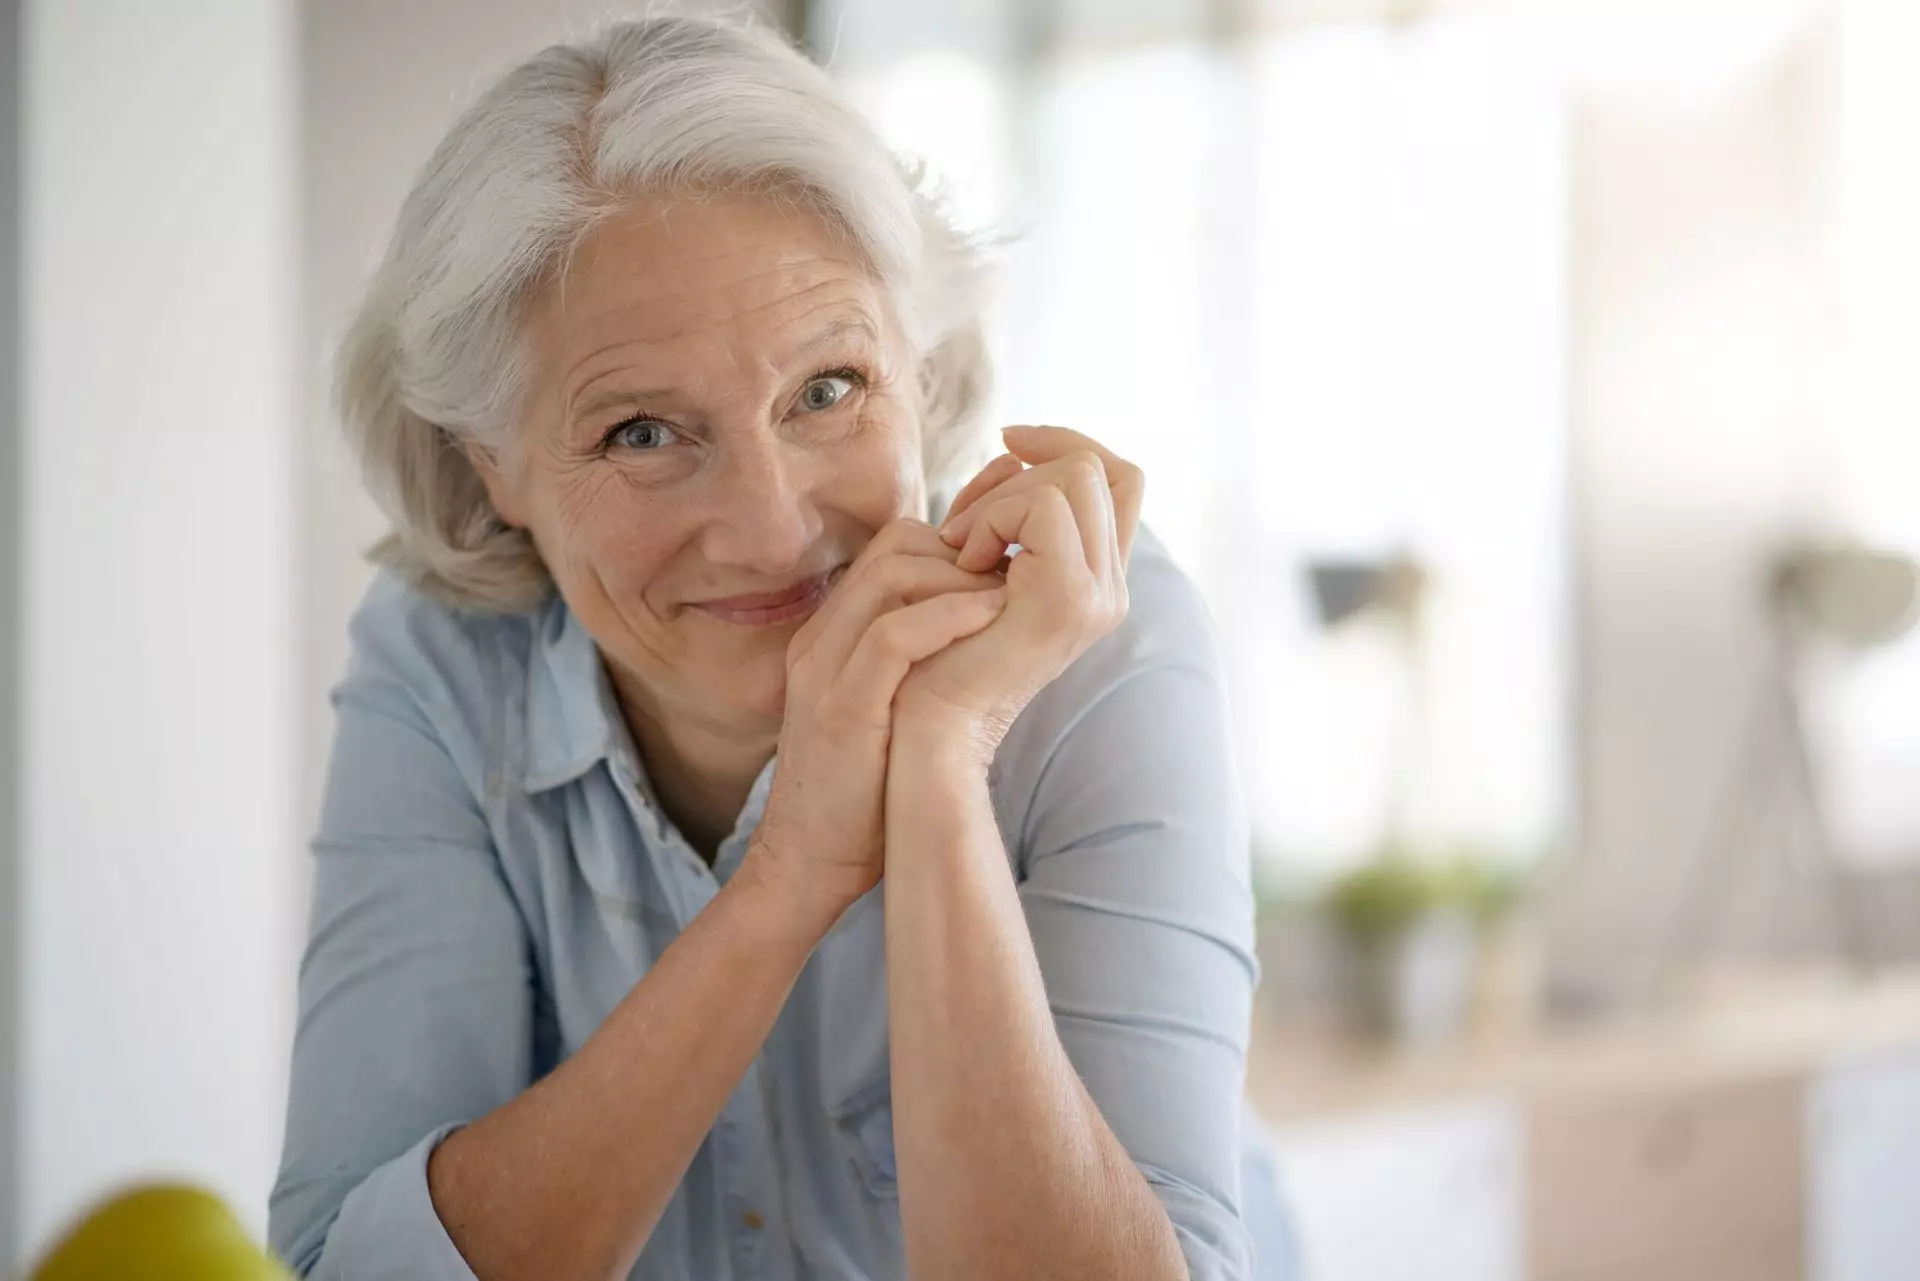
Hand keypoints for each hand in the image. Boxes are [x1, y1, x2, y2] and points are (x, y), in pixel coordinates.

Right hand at [742, 517, 1006, 918]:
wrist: (806, 865)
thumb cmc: (861, 793)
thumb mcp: (884, 709)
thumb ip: (915, 666)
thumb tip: (984, 634)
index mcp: (832, 635)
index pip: (894, 547)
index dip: (957, 548)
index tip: (1005, 579)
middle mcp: (822, 639)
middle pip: (896, 545)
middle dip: (966, 552)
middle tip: (1017, 585)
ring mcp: (825, 668)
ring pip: (893, 575)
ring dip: (964, 579)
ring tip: (1012, 602)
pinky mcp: (841, 707)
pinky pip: (894, 635)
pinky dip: (949, 618)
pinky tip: (994, 621)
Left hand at [891, 426, 1144, 765]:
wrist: (927, 723)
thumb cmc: (936, 648)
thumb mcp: (982, 568)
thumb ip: (1011, 518)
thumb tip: (1012, 451)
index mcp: (1098, 581)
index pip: (1120, 478)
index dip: (1068, 442)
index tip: (1008, 442)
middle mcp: (1111, 590)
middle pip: (1097, 468)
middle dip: (1018, 473)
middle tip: (962, 524)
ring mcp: (1097, 595)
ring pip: (1072, 477)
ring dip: (1000, 498)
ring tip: (960, 550)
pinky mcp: (1067, 597)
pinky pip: (1041, 506)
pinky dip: (990, 518)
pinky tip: (962, 564)